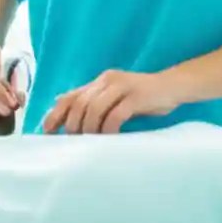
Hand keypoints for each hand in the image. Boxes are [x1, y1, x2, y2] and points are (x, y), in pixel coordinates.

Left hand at [42, 70, 178, 134]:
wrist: (174, 86)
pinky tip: (111, 137)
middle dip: (73, 125)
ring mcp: (122, 87)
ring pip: (95, 109)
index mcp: (100, 81)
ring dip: (90, 128)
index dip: (55, 114)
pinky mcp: (137, 96)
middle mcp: (107, 81)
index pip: (70, 96)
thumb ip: (96, 104)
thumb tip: (68, 115)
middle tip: (75, 142)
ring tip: (92, 142)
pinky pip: (116, 114)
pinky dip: (109, 128)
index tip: (47, 132)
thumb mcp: (116, 98)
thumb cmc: (143, 98)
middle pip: (80, 104)